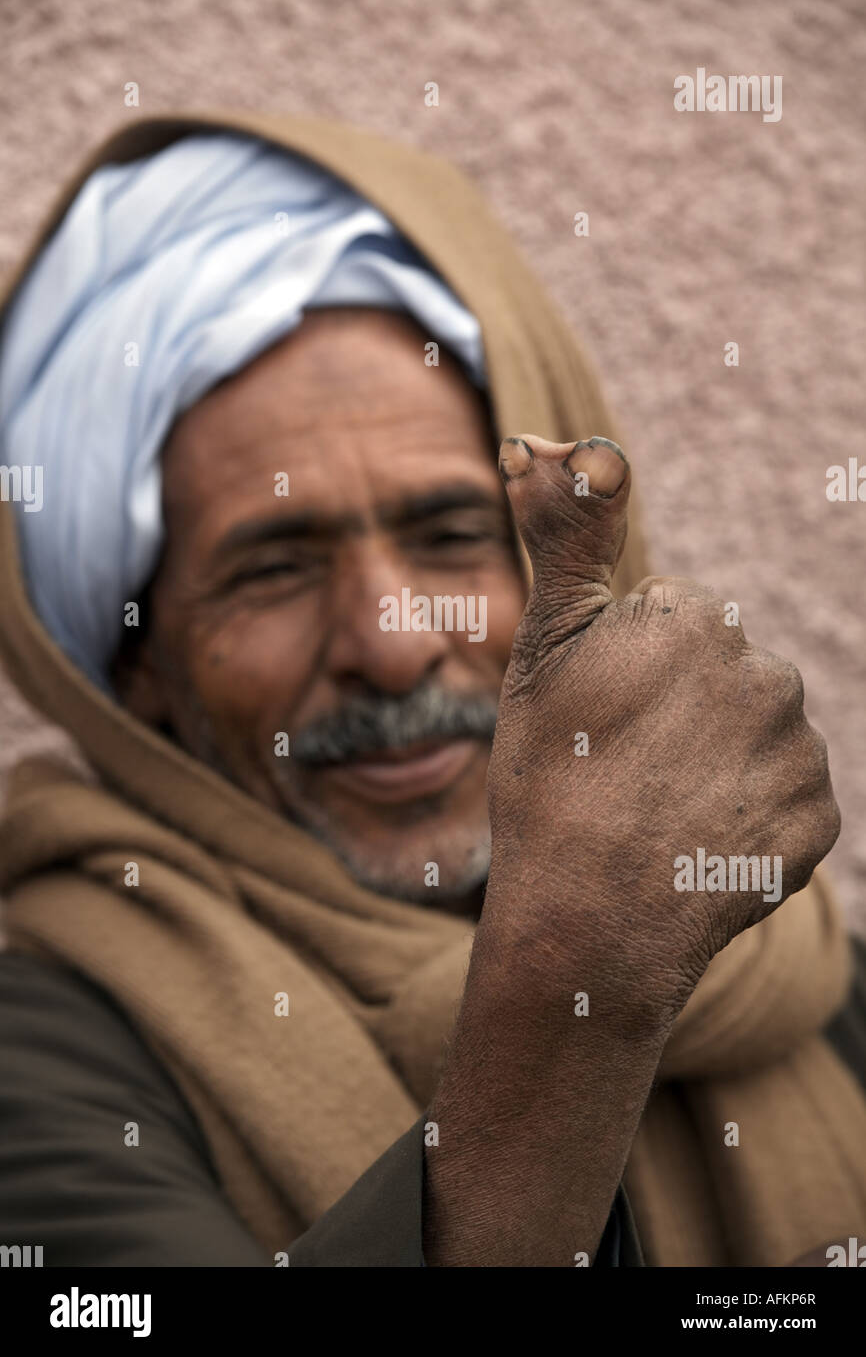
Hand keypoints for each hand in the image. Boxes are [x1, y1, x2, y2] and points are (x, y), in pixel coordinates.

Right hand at [485, 434, 839, 1002]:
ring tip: (657, 807)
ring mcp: (799, 751)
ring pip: (755, 731)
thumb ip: (564, 535)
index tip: (593, 718)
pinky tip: (695, 840)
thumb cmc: (548, 780)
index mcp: (695, 618)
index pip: (667, 620)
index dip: (623, 669)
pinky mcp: (819, 821)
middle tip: (619, 766)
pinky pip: (784, 796)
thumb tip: (550, 441)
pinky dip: (747, 815)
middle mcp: (766, 671)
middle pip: (718, 672)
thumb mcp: (541, 647)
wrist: (587, 920)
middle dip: (677, 706)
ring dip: (717, 758)